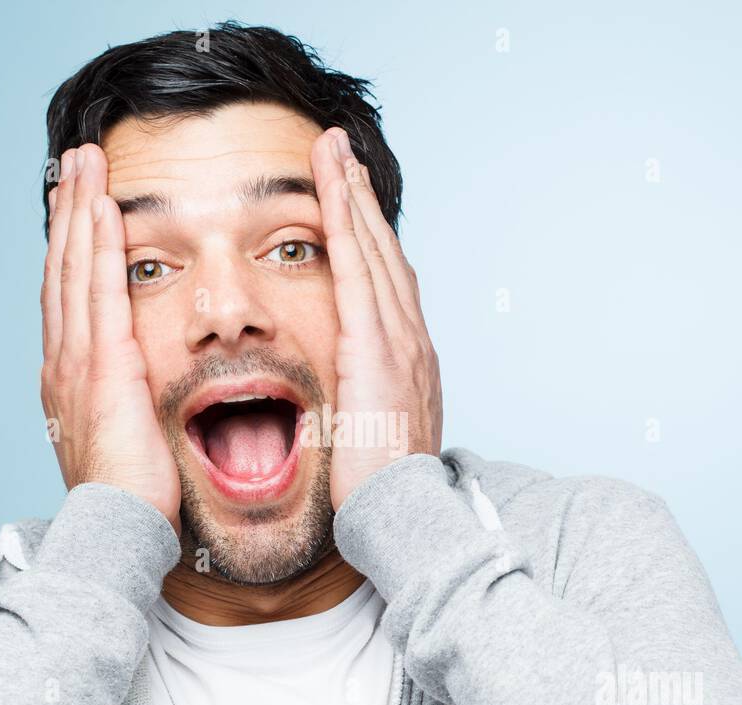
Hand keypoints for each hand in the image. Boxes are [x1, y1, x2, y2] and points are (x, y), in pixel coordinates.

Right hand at [40, 143, 181, 534]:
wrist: (117, 531)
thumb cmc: (129, 497)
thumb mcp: (121, 440)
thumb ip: (125, 406)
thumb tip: (138, 395)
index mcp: (69, 378)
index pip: (67, 297)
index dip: (69, 248)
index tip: (75, 209)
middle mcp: (64, 361)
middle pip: (61, 268)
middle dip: (67, 213)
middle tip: (72, 163)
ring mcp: (78, 360)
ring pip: (74, 268)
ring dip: (80, 210)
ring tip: (83, 161)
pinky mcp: (104, 366)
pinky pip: (99, 291)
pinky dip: (98, 246)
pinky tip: (105, 208)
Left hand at [311, 127, 442, 510]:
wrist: (403, 514)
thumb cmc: (382, 487)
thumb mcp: (376, 435)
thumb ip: (364, 404)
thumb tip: (350, 400)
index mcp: (408, 358)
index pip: (388, 283)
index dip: (372, 238)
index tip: (354, 204)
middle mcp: (412, 338)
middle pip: (386, 252)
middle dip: (364, 201)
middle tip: (344, 155)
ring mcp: (400, 337)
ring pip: (374, 249)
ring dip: (353, 195)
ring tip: (335, 152)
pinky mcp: (377, 344)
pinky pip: (357, 269)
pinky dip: (345, 223)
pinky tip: (330, 188)